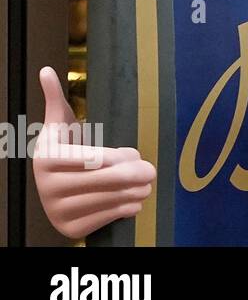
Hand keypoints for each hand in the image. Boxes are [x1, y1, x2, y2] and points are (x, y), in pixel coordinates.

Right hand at [32, 67, 155, 238]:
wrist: (55, 190)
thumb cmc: (66, 150)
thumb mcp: (60, 124)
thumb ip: (56, 99)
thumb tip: (45, 70)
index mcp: (47, 159)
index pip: (97, 158)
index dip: (121, 156)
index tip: (133, 153)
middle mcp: (47, 188)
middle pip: (110, 180)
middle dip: (138, 173)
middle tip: (151, 170)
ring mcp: (58, 211)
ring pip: (114, 199)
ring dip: (139, 191)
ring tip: (145, 184)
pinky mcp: (71, 229)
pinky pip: (112, 216)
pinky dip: (130, 207)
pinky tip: (131, 199)